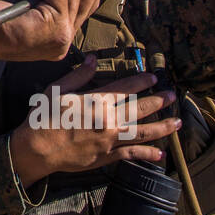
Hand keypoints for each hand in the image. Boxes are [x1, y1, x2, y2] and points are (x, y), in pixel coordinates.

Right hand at [8, 57, 180, 186]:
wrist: (37, 149)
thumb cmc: (43, 117)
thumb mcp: (57, 90)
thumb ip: (78, 75)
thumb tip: (92, 59)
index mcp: (97, 101)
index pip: (125, 88)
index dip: (141, 81)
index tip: (153, 78)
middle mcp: (108, 119)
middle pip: (140, 109)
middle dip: (158, 101)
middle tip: (172, 96)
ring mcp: (110, 139)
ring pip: (143, 132)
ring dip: (162, 127)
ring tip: (177, 123)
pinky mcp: (107, 156)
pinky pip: (132, 154)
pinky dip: (148, 154)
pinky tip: (160, 154)